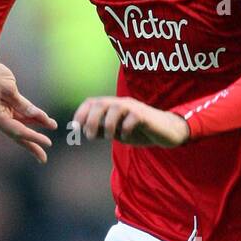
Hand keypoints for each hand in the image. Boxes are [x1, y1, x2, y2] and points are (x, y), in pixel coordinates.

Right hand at [0, 51, 56, 162]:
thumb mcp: (9, 89)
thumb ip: (24, 105)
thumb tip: (40, 117)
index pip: (19, 131)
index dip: (34, 138)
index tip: (48, 143)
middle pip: (17, 135)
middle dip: (31, 146)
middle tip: (43, 159)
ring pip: (19, 125)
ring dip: (33, 128)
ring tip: (49, 133)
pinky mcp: (0, 107)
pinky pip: (16, 115)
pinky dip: (28, 118)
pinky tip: (41, 120)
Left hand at [73, 95, 190, 146]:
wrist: (165, 131)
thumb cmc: (140, 131)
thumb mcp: (117, 132)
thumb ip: (103, 130)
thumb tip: (84, 131)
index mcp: (112, 106)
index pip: (92, 103)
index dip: (81, 113)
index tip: (75, 128)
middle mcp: (121, 103)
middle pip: (101, 103)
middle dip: (91, 120)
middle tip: (90, 136)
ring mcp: (134, 108)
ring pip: (116, 108)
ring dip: (108, 124)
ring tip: (110, 137)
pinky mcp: (145, 116)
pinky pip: (132, 119)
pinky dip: (126, 129)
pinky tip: (126, 136)